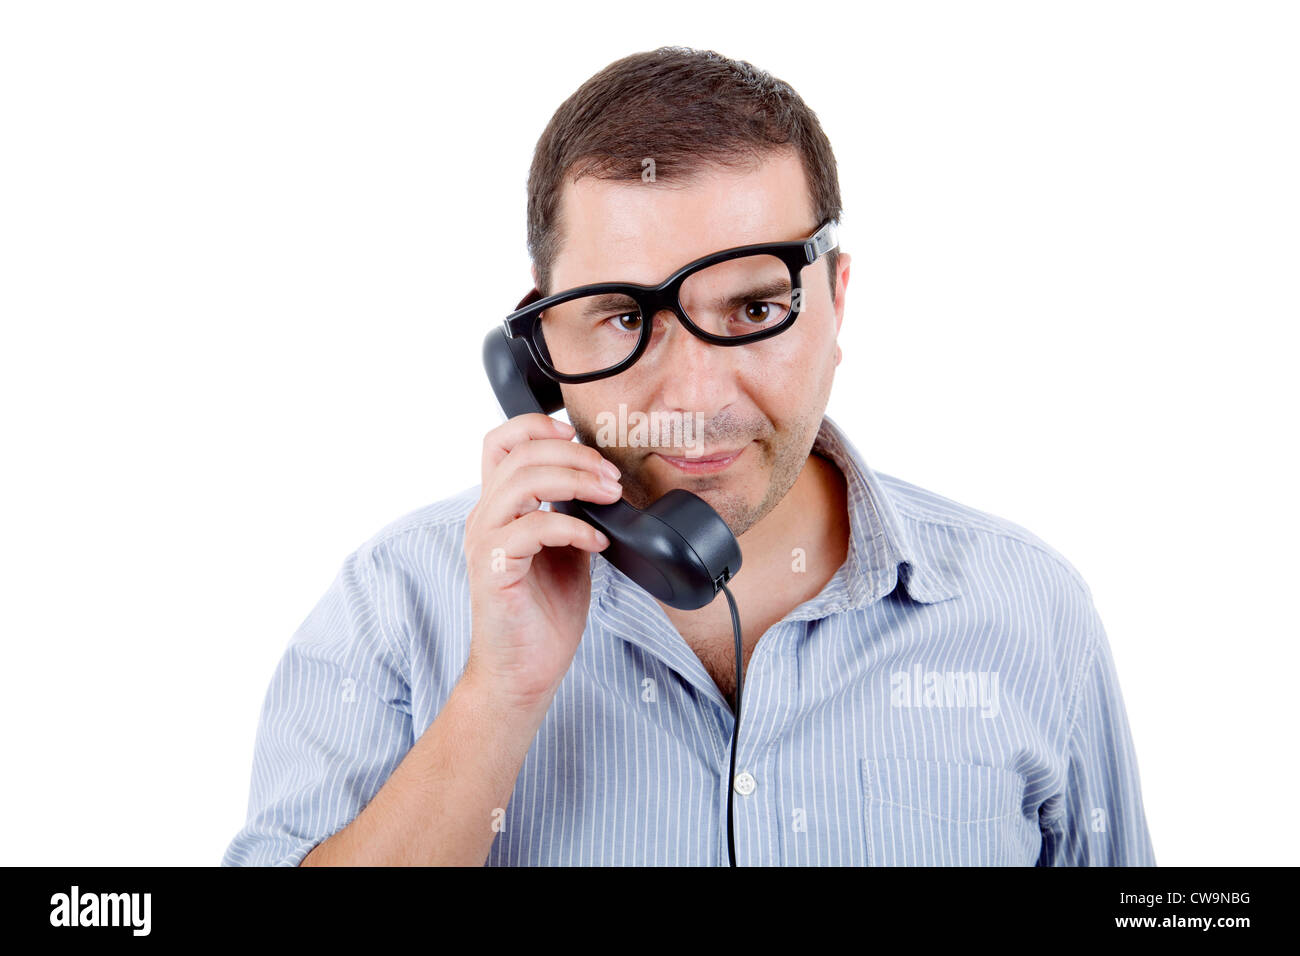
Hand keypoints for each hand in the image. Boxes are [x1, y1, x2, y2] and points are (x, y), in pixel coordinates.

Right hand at [463, 413, 622, 709]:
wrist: (525, 671)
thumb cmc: (543, 614)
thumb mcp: (567, 550)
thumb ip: (573, 513)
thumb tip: (603, 486)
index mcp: (499, 508)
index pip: (500, 442)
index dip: (536, 425)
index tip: (577, 436)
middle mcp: (485, 518)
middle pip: (521, 454)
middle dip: (576, 456)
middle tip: (612, 477)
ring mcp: (486, 542)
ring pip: (523, 481)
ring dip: (576, 481)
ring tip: (609, 498)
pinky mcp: (494, 568)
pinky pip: (533, 528)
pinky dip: (574, 526)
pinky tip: (598, 541)